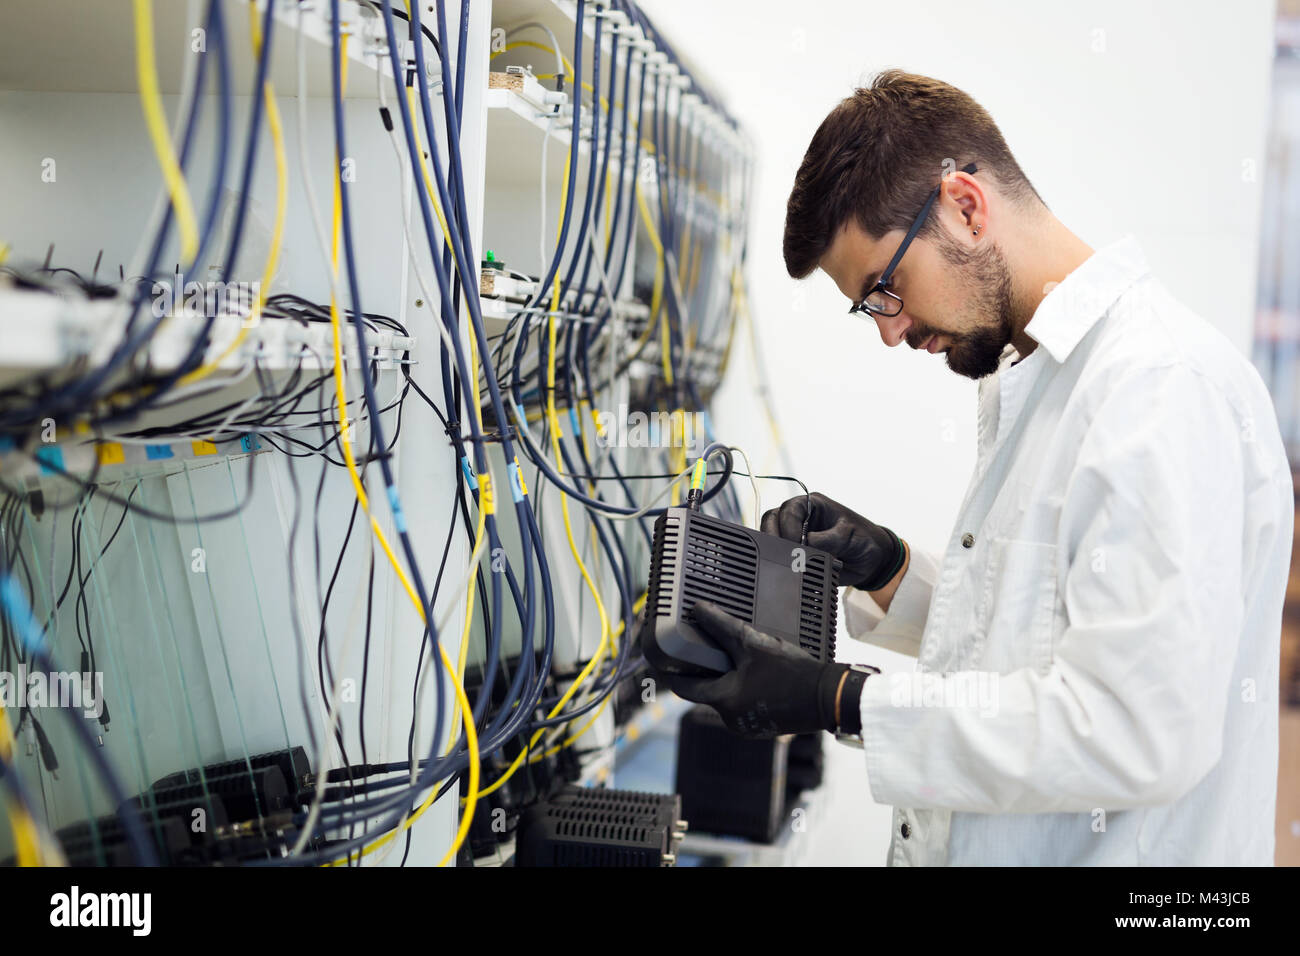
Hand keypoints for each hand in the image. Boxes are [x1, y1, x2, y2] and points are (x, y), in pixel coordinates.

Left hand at [659, 600, 846, 737]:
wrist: (827, 696)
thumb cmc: (792, 672)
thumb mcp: (753, 644)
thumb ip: (722, 627)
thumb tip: (699, 610)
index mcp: (724, 702)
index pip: (685, 688)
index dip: (675, 672)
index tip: (667, 661)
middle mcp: (732, 720)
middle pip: (708, 691)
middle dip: (708, 671)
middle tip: (708, 651)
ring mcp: (748, 726)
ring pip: (728, 697)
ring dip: (728, 680)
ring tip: (738, 659)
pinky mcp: (763, 726)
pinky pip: (744, 705)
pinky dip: (744, 690)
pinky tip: (756, 675)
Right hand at [761, 491, 905, 591]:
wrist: (872, 561)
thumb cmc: (864, 539)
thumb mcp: (848, 536)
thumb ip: (827, 540)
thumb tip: (805, 546)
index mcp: (813, 504)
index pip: (790, 510)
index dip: (788, 527)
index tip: (796, 544)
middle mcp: (801, 517)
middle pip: (772, 520)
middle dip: (774, 536)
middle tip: (783, 554)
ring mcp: (796, 534)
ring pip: (771, 536)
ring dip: (774, 549)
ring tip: (787, 562)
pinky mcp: (795, 552)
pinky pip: (778, 553)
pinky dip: (779, 561)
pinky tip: (788, 568)